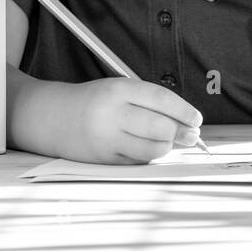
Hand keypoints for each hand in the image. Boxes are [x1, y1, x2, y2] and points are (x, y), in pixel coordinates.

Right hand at [64, 77, 202, 163]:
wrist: (54, 117)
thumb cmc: (97, 102)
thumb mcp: (121, 91)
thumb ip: (152, 103)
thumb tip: (189, 124)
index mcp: (118, 90)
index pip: (161, 99)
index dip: (185, 111)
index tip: (197, 119)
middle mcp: (112, 114)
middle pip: (160, 127)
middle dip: (182, 133)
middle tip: (191, 135)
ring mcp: (107, 138)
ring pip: (153, 149)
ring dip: (168, 147)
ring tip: (169, 141)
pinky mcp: (104, 158)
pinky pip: (139, 160)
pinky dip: (150, 155)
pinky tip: (148, 147)